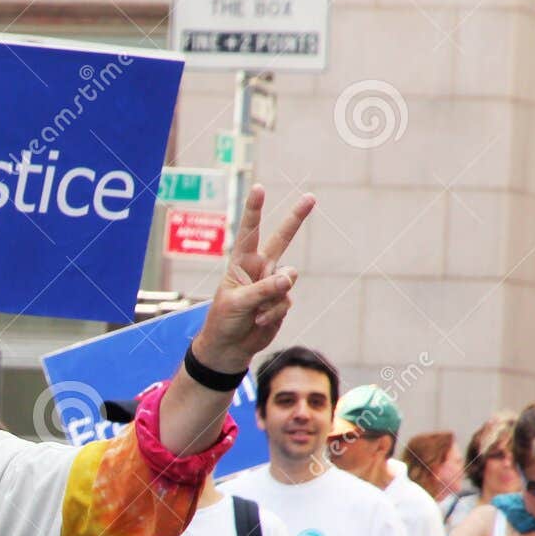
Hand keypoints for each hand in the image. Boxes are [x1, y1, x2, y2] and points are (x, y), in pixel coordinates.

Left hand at [192, 185, 315, 375]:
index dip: (254, 210)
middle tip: (310, 197)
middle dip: (296, 218)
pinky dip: (274, 312)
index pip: (249, 232)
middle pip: (282, 239)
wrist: (229, 347)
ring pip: (288, 278)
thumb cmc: (224, 321)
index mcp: (241, 262)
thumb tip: (288, 279)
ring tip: (257, 311)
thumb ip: (262, 289)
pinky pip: (286, 301)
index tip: (258, 188)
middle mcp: (259, 268)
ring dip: (274, 296)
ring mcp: (272, 284)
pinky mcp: (282, 301)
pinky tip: (260, 321)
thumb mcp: (237, 303)